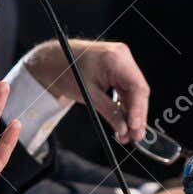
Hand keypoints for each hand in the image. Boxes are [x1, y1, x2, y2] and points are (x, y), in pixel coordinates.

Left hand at [25, 38, 149, 142]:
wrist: (53, 60)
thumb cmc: (65, 71)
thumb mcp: (87, 95)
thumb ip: (109, 112)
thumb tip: (124, 129)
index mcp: (116, 59)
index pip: (137, 87)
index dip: (139, 110)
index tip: (135, 127)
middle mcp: (122, 57)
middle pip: (138, 90)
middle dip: (137, 115)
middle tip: (134, 136)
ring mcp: (121, 61)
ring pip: (134, 92)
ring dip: (132, 113)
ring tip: (128, 134)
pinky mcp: (118, 68)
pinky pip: (127, 89)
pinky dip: (125, 105)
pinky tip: (124, 121)